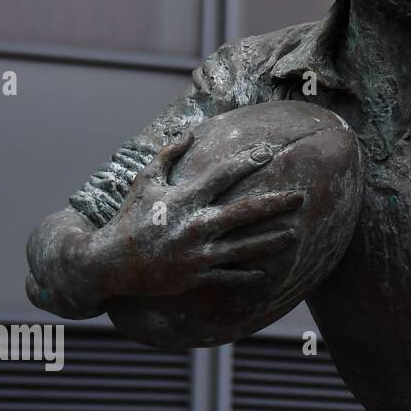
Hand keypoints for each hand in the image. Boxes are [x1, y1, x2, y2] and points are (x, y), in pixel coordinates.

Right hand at [84, 132, 303, 299]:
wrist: (110, 263)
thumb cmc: (131, 218)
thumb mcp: (144, 183)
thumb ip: (167, 156)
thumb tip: (188, 133)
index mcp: (183, 200)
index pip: (221, 176)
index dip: (246, 162)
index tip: (270, 151)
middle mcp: (193, 226)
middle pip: (242, 213)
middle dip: (274, 204)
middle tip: (301, 196)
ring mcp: (196, 253)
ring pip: (243, 248)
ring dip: (271, 241)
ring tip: (295, 234)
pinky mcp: (195, 275)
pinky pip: (228, 276)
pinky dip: (247, 275)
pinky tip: (267, 273)